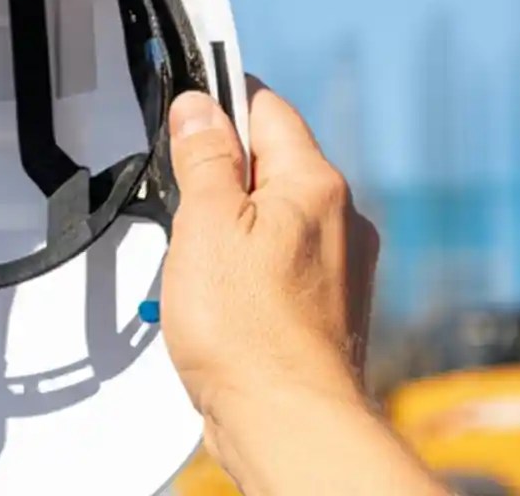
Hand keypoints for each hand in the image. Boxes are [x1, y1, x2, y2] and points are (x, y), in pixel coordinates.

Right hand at [159, 80, 446, 495]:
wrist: (287, 421)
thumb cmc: (250, 332)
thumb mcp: (206, 222)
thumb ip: (204, 157)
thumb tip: (199, 108)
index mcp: (315, 184)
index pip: (266, 109)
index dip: (221, 99)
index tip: (187, 100)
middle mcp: (339, 220)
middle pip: (270, 164)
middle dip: (219, 174)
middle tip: (180, 200)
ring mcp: (336, 267)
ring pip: (271, 217)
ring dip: (229, 226)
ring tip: (196, 261)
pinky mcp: (324, 308)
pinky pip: (276, 264)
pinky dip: (244, 269)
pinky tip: (217, 298)